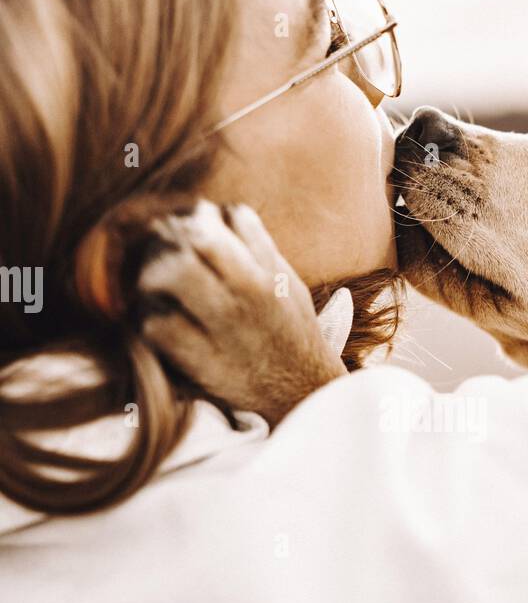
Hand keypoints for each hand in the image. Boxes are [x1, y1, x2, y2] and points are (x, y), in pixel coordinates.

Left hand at [134, 201, 348, 425]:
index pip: (222, 223)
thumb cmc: (291, 332)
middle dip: (168, 244)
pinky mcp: (202, 364)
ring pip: (170, 278)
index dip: (199, 220)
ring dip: (153, 276)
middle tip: (162, 255)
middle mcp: (244, 298)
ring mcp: (222, 331)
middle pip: (191, 243)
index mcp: (264, 275)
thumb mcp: (286, 283)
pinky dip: (150, 318)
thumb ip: (259, 247)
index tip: (191, 230)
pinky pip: (158, 327)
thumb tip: (227, 212)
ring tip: (156, 288)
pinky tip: (158, 321)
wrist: (302, 390)